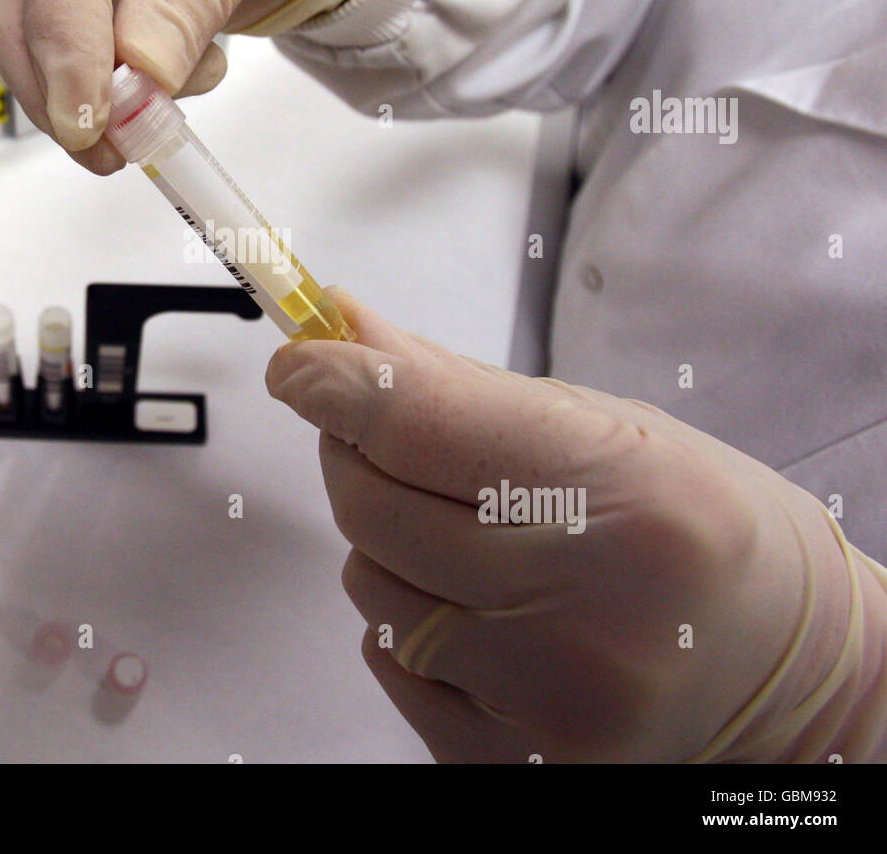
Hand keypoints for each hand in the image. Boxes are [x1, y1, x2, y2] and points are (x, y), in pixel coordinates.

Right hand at [0, 0, 369, 172]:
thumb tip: (137, 66)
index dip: (65, 27)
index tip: (89, 110)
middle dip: (49, 70)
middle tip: (99, 142)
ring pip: (26, 21)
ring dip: (73, 92)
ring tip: (142, 130)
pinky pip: (66, 47)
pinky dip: (105, 91)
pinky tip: (162, 95)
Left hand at [266, 289, 886, 761]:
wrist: (792, 677)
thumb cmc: (712, 536)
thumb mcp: (617, 430)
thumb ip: (463, 387)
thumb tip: (346, 334)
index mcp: (626, 500)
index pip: (421, 425)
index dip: (336, 382)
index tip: (302, 362)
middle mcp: (584, 613)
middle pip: (373, 507)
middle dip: (355, 450)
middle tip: (384, 430)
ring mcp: (544, 702)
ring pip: (369, 586)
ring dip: (388, 542)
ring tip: (473, 537)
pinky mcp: (509, 760)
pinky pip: (390, 662)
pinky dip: (409, 619)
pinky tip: (480, 610)